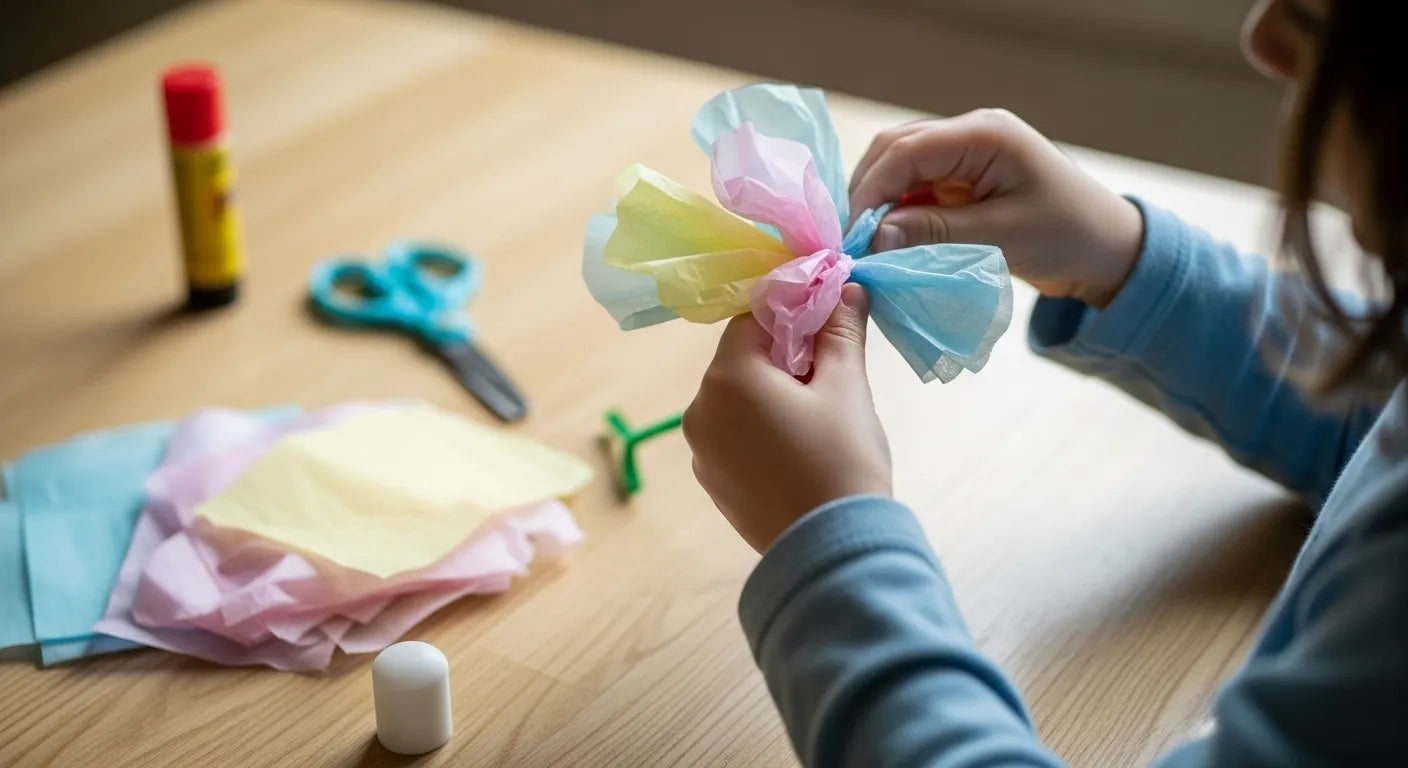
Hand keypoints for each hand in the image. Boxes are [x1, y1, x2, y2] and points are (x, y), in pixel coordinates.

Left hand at [684, 285, 891, 553]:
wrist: (831, 551)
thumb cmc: (842, 462)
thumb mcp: (847, 387)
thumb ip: (841, 330)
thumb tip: (846, 288)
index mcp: (727, 378)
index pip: (752, 319)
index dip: (792, 314)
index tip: (828, 323)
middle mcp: (700, 409)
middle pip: (741, 359)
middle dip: (784, 357)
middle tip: (831, 373)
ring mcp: (701, 450)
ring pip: (737, 399)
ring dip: (772, 394)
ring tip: (819, 418)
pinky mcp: (712, 481)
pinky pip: (734, 435)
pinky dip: (761, 429)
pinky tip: (799, 450)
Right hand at [850, 109, 1144, 308]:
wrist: (1108, 248)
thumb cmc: (1069, 236)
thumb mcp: (1001, 236)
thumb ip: (935, 232)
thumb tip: (875, 238)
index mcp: (984, 134)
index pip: (905, 151)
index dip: (870, 191)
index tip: (853, 237)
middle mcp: (970, 132)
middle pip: (894, 151)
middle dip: (868, 195)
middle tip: (855, 243)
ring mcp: (965, 152)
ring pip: (899, 167)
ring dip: (880, 204)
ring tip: (871, 245)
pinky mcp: (963, 176)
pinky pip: (915, 186)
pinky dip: (898, 211)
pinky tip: (892, 240)